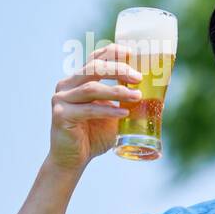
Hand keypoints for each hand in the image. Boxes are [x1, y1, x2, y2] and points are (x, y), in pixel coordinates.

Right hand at [48, 43, 142, 171]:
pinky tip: (123, 113)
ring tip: (137, 96)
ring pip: (92, 88)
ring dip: (117, 91)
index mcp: (77, 80)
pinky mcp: (60, 115)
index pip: (95, 58)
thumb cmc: (93, 136)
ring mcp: (61, 99)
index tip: (132, 53)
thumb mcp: (111, 113)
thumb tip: (153, 93)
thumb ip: (122, 100)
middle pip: (94, 68)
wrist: (72, 160)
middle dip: (119, 69)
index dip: (113, 53)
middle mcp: (66, 85)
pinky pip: (88, 109)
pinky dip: (108, 110)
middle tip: (138, 77)